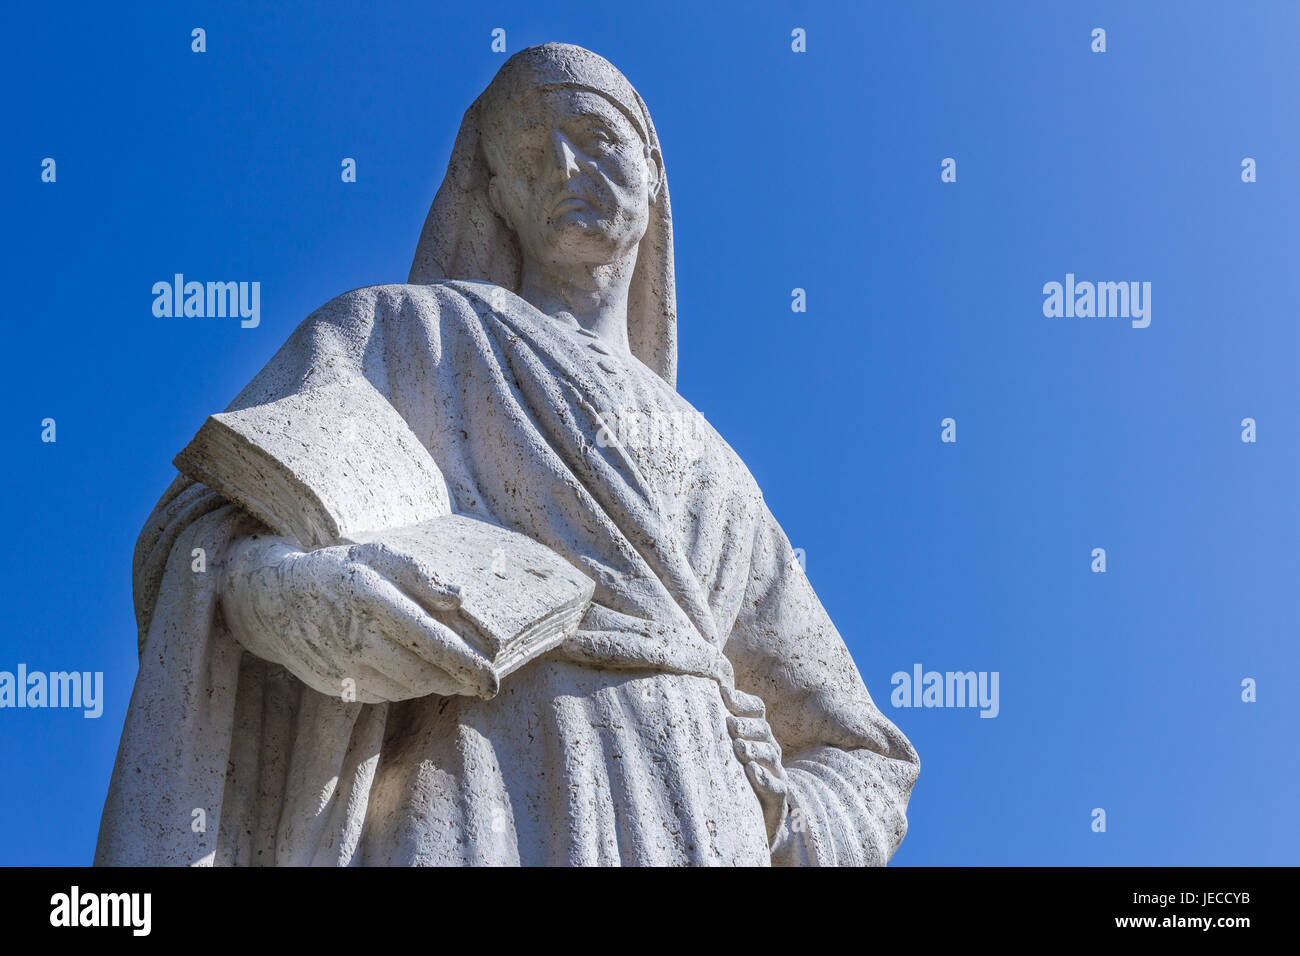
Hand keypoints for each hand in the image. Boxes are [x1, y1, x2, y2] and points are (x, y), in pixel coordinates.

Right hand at [219, 533, 498, 702]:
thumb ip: (420, 574)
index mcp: (372, 599)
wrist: (275, 603)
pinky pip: (383, 695)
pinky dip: (407, 688)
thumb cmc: (339, 572)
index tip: (493, 679)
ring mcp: (343, 667)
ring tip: (453, 676)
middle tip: (483, 683)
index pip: (430, 640)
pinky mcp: (336, 686)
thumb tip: (458, 597)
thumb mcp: (377, 555)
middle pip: (421, 674)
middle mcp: (356, 637)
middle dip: (457, 682)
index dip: (466, 664)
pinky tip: (417, 674)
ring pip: (405, 689)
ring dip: (434, 685)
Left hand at [724, 687, 788, 842]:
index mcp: (756, 733)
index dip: (742, 700)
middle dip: (747, 725)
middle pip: (763, 729)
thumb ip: (711, 728)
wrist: (751, 816)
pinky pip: (776, 785)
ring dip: (754, 749)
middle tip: (730, 725)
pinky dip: (764, 778)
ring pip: (770, 754)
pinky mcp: (778, 796)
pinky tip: (751, 771)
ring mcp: (776, 772)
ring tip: (739, 747)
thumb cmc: (731, 777)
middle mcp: (768, 748)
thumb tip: (687, 699)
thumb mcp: (721, 750)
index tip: (723, 691)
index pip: (756, 709)